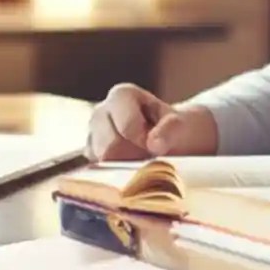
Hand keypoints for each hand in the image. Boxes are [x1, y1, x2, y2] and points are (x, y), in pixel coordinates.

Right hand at [85, 83, 219, 160]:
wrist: (168, 138)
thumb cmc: (172, 128)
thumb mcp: (179, 125)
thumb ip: (171, 129)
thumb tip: (153, 144)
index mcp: (121, 96)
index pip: (126, 127)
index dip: (144, 141)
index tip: (156, 145)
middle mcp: (100, 111)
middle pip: (109, 146)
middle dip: (132, 156)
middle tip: (149, 156)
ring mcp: (92, 134)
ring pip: (102, 161)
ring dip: (124, 166)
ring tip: (141, 160)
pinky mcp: (91, 154)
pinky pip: (97, 171)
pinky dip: (116, 174)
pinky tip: (130, 167)